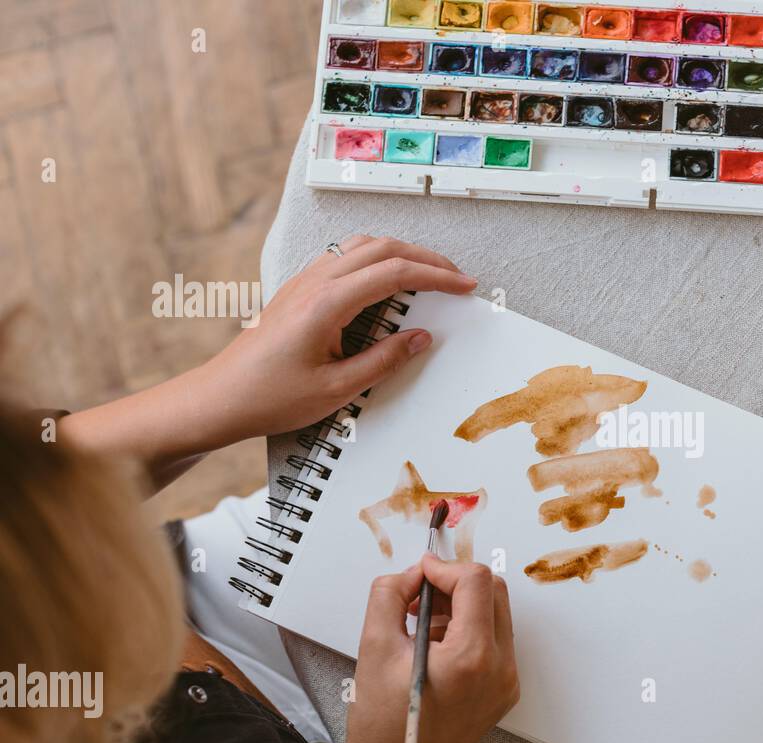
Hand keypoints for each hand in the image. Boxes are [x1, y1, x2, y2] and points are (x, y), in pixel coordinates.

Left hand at [195, 235, 476, 444]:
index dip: (437, 276)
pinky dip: (375, 260)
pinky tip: (385, 281)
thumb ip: (384, 360)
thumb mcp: (337, 389)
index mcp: (328, 303)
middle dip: (426, 257)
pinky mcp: (298, 290)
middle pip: (382, 248)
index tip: (463, 285)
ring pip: (362, 246)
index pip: (396, 272)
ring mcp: (304, 282)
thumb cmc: (270, 397)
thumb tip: (419, 339)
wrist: (220, 398)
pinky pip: (343, 257)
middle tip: (454, 276)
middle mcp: (316, 282)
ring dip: (400, 253)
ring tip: (426, 274)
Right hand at [340, 555, 518, 742]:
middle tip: (418, 598)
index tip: (420, 574)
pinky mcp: (504, 689)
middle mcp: (499, 668)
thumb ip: (390, 595)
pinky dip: (468, 629)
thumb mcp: (374, 647)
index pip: (477, 582)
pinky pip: (494, 639)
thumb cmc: (382, 725)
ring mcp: (507, 680)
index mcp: (471, 658)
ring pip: (496, 613)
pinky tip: (436, 647)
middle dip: (455, 584)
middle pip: (494, 592)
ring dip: (461, 606)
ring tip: (422, 625)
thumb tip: (414, 572)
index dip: (444, 569)